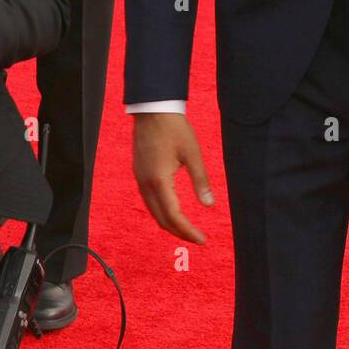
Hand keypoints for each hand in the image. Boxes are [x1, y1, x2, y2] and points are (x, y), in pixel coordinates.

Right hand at [133, 113, 213, 242]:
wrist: (152, 109)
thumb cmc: (174, 128)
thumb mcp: (192, 153)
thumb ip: (200, 181)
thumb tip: (209, 205)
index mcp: (159, 181)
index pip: (173, 216)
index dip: (188, 231)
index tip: (202, 239)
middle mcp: (146, 184)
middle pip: (161, 219)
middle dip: (179, 232)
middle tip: (198, 238)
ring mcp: (140, 179)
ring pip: (153, 211)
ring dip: (169, 223)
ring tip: (187, 229)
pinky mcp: (139, 173)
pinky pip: (149, 201)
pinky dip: (161, 211)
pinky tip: (173, 210)